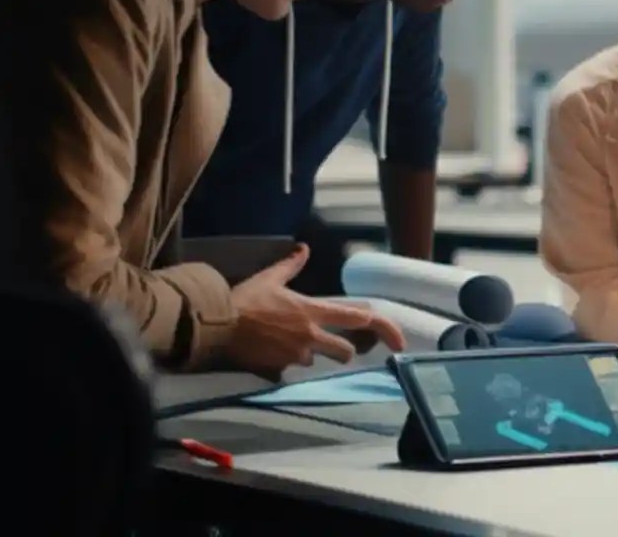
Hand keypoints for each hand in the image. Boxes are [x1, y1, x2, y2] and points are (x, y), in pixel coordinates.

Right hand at [223, 245, 406, 379]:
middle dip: (344, 351)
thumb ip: (291, 265)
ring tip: (291, 343)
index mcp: (314, 311)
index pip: (359, 319)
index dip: (384, 328)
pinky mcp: (280, 369)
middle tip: (336, 348)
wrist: (218, 325)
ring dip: (311, 354)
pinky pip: (290, 369)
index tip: (398, 341)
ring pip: (316, 360)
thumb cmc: (246, 299)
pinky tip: (272, 351)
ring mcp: (296, 355)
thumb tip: (303, 249)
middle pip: (346, 352)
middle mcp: (311, 336)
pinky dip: (286, 362)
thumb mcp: (270, 278)